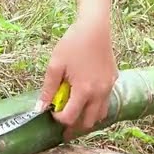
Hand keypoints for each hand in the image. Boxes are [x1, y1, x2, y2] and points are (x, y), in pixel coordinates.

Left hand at [37, 13, 117, 139]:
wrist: (94, 27)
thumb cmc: (73, 43)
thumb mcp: (55, 65)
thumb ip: (48, 90)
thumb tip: (40, 109)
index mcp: (84, 90)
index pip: (70, 118)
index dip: (58, 119)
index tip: (52, 111)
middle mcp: (100, 93)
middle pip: (88, 123)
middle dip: (74, 127)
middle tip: (63, 125)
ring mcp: (109, 87)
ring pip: (101, 115)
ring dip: (88, 119)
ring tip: (76, 114)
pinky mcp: (113, 80)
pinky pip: (106, 101)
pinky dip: (96, 106)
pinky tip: (86, 98)